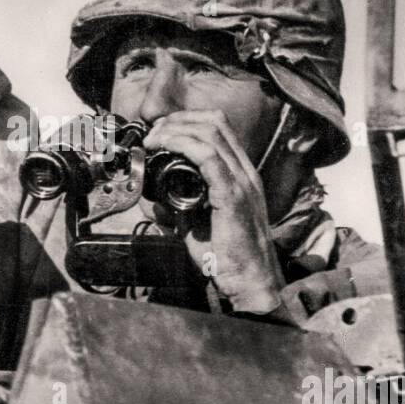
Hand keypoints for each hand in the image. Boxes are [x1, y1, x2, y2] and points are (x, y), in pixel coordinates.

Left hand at [142, 110, 283, 312]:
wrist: (251, 283)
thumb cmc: (228, 259)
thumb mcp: (197, 224)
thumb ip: (179, 206)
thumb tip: (152, 195)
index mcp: (241, 175)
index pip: (219, 128)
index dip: (187, 121)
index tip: (161, 131)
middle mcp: (245, 172)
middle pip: (214, 122)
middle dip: (178, 120)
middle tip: (153, 133)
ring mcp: (242, 182)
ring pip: (211, 133)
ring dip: (176, 129)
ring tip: (154, 139)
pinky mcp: (234, 196)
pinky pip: (208, 158)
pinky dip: (182, 145)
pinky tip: (164, 147)